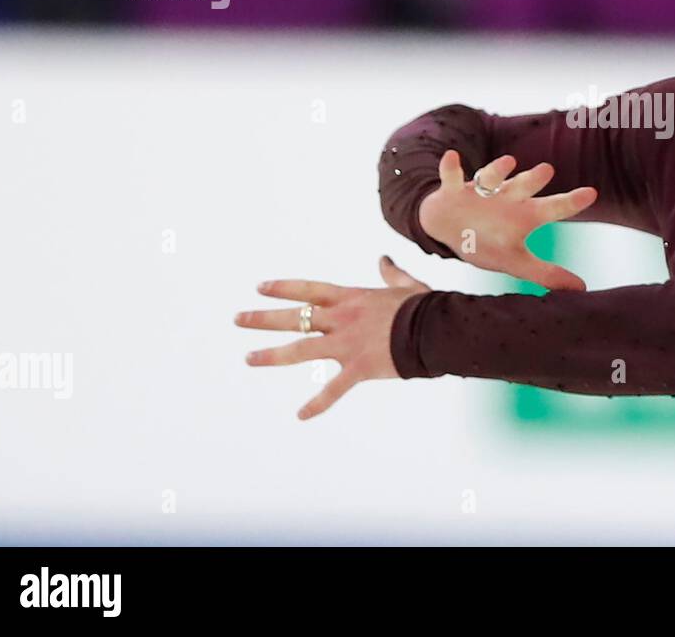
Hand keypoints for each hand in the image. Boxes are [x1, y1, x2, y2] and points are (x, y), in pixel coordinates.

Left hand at [238, 255, 431, 419]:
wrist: (436, 329)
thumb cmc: (424, 306)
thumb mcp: (405, 285)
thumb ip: (390, 273)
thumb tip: (383, 260)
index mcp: (351, 298)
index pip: (309, 290)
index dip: (283, 288)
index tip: (259, 288)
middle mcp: (341, 319)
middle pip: (295, 317)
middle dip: (263, 318)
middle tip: (238, 319)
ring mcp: (347, 344)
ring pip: (300, 350)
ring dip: (271, 355)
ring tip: (248, 358)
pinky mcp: (358, 368)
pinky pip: (333, 389)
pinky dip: (317, 404)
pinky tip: (300, 416)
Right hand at [418, 149, 597, 290]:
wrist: (445, 227)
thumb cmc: (486, 242)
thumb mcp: (515, 262)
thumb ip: (546, 274)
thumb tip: (582, 290)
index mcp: (523, 216)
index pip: (552, 207)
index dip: (571, 202)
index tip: (592, 193)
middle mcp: (505, 199)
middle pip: (523, 186)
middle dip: (534, 179)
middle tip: (548, 171)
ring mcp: (478, 193)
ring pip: (490, 177)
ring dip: (497, 170)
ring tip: (508, 162)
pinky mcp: (452, 191)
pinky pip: (451, 176)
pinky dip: (450, 168)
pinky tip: (451, 158)